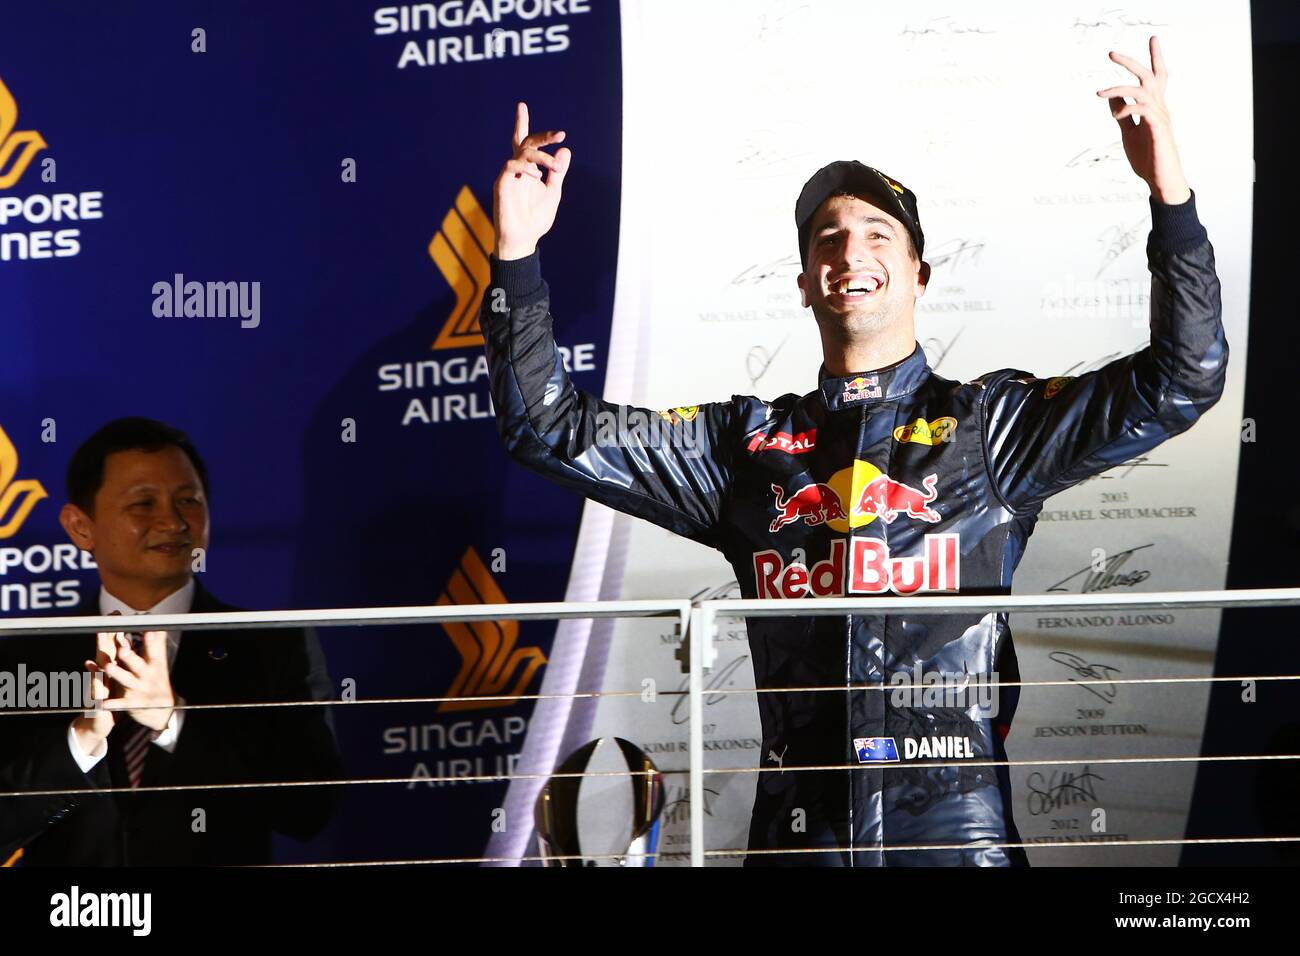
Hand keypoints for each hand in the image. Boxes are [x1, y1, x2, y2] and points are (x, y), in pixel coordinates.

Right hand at [71, 617, 124, 753]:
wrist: (100, 721)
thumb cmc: (111, 695)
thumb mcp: (119, 676)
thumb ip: (121, 658)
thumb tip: (128, 639)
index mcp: (110, 667)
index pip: (112, 645)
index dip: (114, 630)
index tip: (115, 614)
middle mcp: (101, 674)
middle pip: (102, 654)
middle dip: (103, 640)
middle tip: (103, 624)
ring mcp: (98, 687)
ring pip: (98, 674)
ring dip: (97, 664)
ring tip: (99, 655)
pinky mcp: (98, 702)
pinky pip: (97, 696)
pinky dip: (95, 689)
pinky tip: (94, 683)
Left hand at [101, 630, 174, 731]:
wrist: (161, 711)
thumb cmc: (157, 681)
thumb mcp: (160, 663)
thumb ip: (157, 645)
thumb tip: (159, 626)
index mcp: (154, 665)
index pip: (153, 650)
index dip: (151, 641)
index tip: (149, 631)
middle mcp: (148, 676)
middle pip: (139, 665)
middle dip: (131, 657)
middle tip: (123, 648)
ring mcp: (139, 689)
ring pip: (127, 681)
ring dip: (118, 674)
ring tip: (108, 667)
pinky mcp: (132, 703)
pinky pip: (120, 704)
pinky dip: (111, 704)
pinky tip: (102, 703)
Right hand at [492, 101, 570, 260]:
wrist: (523, 240)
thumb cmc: (535, 219)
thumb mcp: (553, 192)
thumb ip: (558, 172)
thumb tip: (566, 150)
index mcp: (527, 169)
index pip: (523, 142)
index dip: (521, 123)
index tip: (521, 105)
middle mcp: (516, 169)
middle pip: (525, 143)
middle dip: (542, 136)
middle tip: (559, 134)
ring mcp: (508, 176)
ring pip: (523, 154)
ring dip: (542, 157)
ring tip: (555, 168)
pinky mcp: (501, 185)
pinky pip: (511, 166)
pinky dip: (526, 168)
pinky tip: (536, 176)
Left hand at [1096, 36, 1190, 204]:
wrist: (1160, 180)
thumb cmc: (1148, 158)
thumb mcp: (1129, 133)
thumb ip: (1123, 116)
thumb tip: (1112, 100)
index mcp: (1154, 107)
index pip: (1157, 77)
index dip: (1155, 57)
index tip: (1153, 38)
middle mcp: (1160, 108)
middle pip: (1150, 76)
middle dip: (1131, 62)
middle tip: (1111, 53)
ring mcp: (1160, 118)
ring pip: (1143, 90)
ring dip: (1119, 88)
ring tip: (1100, 93)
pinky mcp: (1158, 130)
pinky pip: (1144, 110)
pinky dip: (1127, 108)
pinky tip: (1117, 115)